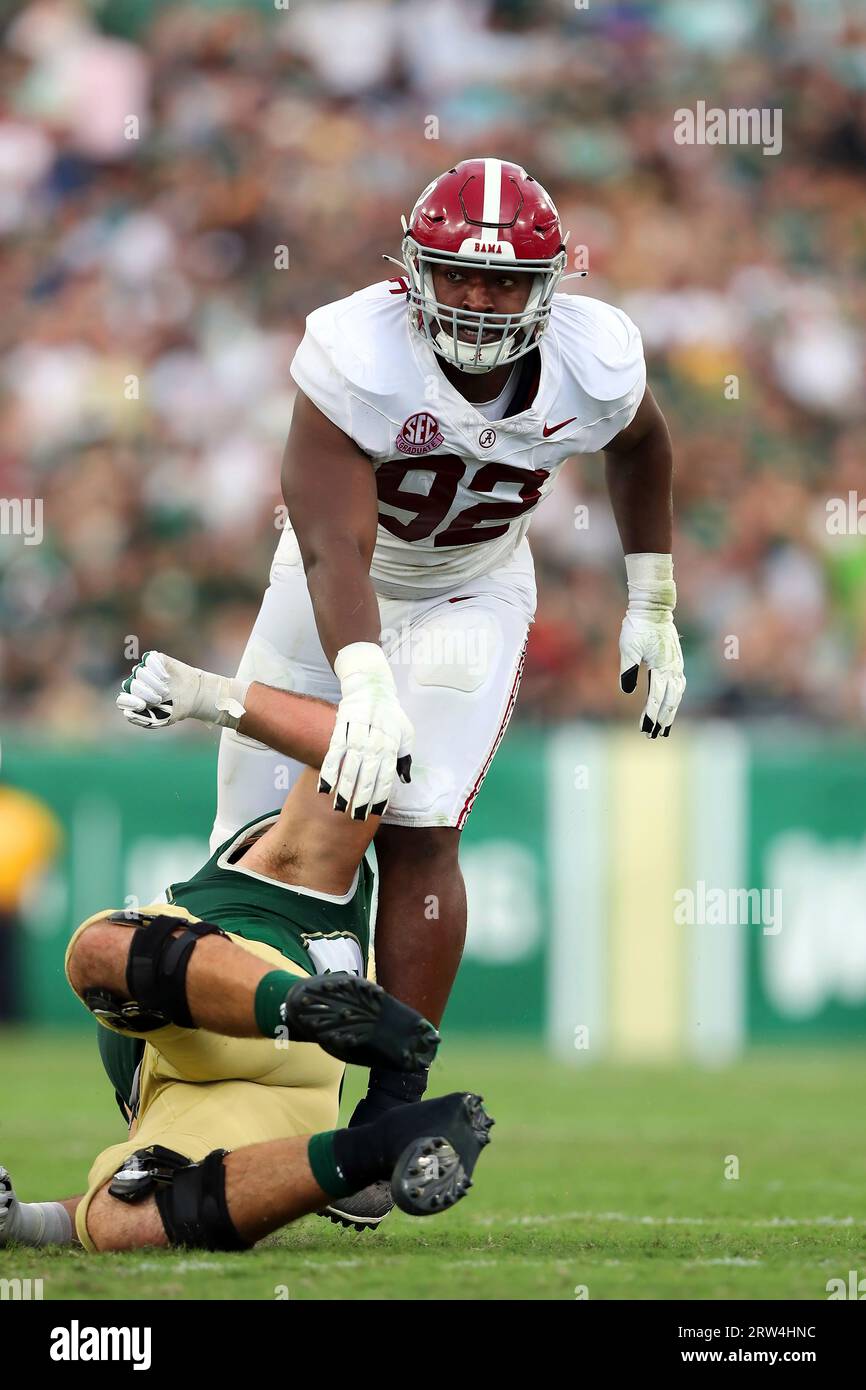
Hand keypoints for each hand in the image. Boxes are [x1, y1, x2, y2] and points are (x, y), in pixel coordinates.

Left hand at [116, 651, 248, 729]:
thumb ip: (144, 719)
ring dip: (154, 683)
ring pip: (139, 672)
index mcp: (135, 700)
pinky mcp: (155, 659)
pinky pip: (149, 660)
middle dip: (146, 693)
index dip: (130, 702)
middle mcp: (137, 683)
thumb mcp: (163, 719)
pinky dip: (157, 669)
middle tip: (159, 699)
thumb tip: (127, 714)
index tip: (142, 705)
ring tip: (165, 690)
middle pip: (131, 685)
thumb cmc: (177, 708)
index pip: (122, 700)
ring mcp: (145, 670)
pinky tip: (166, 678)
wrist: (195, 695)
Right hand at [319, 642, 412, 818]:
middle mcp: (375, 742)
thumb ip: (405, 757)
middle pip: (367, 776)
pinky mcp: (342, 728)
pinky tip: (324, 788)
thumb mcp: (406, 732)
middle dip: (361, 798)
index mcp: (391, 745)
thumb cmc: (390, 712)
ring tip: (339, 808)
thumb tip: (405, 780)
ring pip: (350, 768)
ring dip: (344, 790)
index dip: (380, 796)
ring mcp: (358, 735)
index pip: (386, 776)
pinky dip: (328, 771)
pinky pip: (334, 753)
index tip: (374, 813)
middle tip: (355, 817)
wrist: (371, 683)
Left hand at [619, 553, 684, 737]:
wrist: (653, 607)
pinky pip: (679, 684)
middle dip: (663, 719)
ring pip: (677, 693)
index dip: (652, 715)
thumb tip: (627, 690)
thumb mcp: (627, 647)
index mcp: (662, 666)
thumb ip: (627, 670)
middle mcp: (673, 668)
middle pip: (671, 700)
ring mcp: (676, 664)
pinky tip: (670, 704)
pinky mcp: (675, 661)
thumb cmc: (638, 626)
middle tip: (655, 735)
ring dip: (671, 711)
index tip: (646, 729)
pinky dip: (675, 698)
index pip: (658, 697)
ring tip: (664, 726)